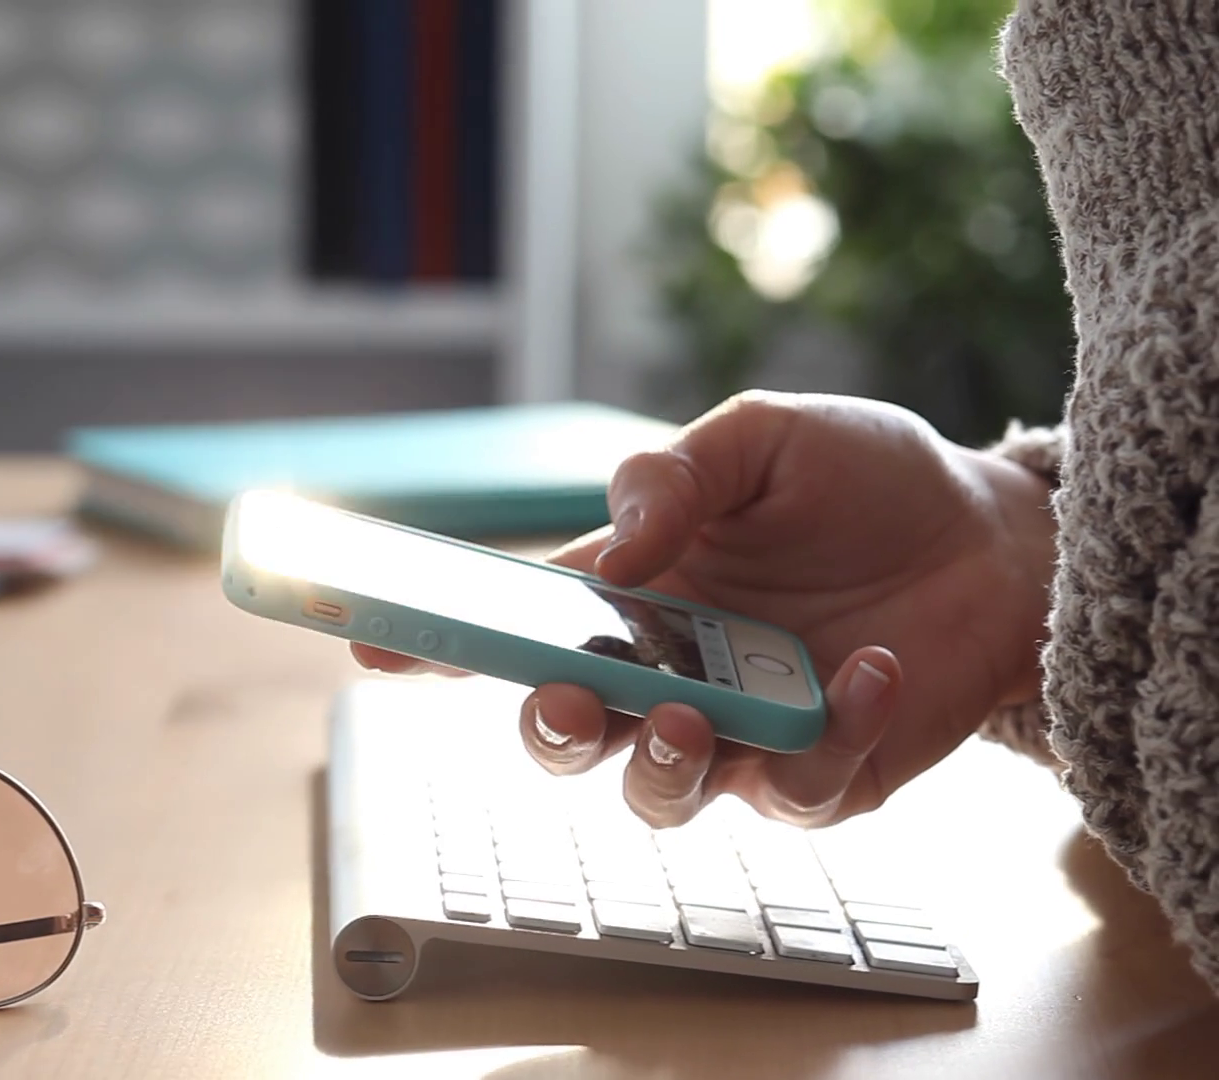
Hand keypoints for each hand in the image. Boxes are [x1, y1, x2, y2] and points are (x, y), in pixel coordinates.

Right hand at [354, 391, 1055, 826]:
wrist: (1003, 535)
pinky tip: (867, 666)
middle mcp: (665, 674)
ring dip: (659, 768)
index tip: (369, 648)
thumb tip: (618, 550)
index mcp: (628, 594)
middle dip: (551, 730)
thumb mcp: (764, 437)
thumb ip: (678, 476)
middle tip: (571, 702)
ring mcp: (738, 734)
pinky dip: (825, 738)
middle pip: (567, 735)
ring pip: (656, 796)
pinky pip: (796, 791)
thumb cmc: (867, 479)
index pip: (513, 628)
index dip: (433, 645)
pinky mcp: (820, 776)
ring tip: (695, 716)